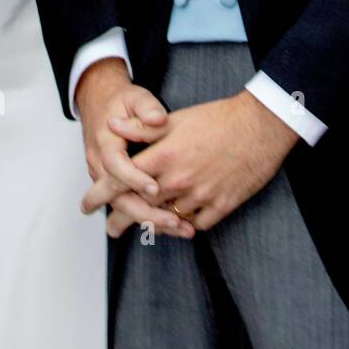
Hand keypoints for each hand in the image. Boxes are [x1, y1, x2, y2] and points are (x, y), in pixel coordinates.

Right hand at [75, 59, 193, 240]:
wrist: (98, 101)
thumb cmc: (120, 101)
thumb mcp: (134, 97)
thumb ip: (147, 108)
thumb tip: (158, 118)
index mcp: (105, 143)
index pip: (116, 166)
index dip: (134, 179)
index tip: (156, 187)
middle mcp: (100, 164)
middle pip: (118, 198)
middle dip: (145, 213)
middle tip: (174, 222)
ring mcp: (104, 178)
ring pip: (123, 207)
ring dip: (149, 221)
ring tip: (180, 228)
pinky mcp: (113, 184)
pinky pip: (127, 205)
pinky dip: (147, 217)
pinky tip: (172, 225)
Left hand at [83, 91, 299, 236]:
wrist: (260, 127)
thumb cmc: (218, 118)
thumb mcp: (176, 119)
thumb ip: (141, 127)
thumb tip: (112, 125)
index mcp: (164, 157)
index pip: (122, 181)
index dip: (101, 193)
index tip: (88, 203)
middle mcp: (178, 181)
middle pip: (140, 208)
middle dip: (121, 219)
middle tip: (111, 227)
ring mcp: (200, 197)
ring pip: (168, 220)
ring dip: (153, 224)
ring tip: (142, 229)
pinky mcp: (221, 206)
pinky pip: (195, 225)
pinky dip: (185, 225)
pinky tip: (179, 223)